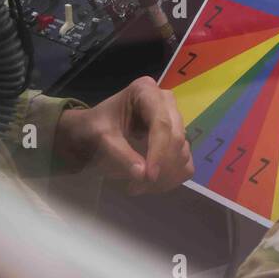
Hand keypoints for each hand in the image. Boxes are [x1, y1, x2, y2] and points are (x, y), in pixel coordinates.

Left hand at [55, 76, 193, 194]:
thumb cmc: (95, 127)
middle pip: (176, 137)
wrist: (93, 129)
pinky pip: (185, 160)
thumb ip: (121, 154)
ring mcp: (174, 118)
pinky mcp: (177, 136)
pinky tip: (151, 184)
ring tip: (137, 186)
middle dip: (161, 166)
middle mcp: (165, 101)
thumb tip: (143, 175)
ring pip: (182, 151)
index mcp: (146, 91)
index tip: (149, 176)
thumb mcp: (102, 137)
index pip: (161, 123)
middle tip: (136, 186)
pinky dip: (172, 176)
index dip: (159, 152)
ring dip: (165, 175)